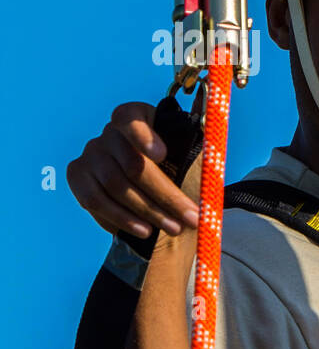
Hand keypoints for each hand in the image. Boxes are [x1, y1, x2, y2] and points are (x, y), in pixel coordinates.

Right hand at [67, 102, 201, 238]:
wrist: (157, 196)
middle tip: (190, 217)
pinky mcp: (78, 176)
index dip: (143, 136)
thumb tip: (209, 136)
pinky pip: (94, 200)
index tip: (162, 156)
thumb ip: (198, 150)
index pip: (131, 118)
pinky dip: (121, 219)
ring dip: (148, 212)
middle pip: (132, 165)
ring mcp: (91, 153)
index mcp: (138, 117)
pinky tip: (144, 231)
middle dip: (165, 195)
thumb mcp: (193, 158)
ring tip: (174, 228)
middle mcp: (110, 132)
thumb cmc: (180, 171)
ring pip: (116, 186)